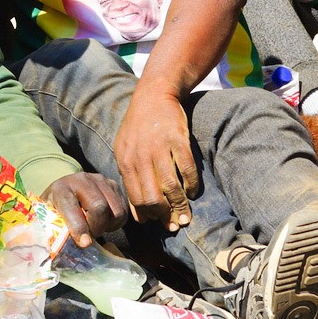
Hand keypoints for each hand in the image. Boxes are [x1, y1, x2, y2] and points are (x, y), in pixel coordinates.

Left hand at [41, 172, 127, 246]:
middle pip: (99, 207)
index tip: (84, 244)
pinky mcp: (113, 185)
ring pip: (116, 210)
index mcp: (60, 189)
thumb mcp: (49, 219)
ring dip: (108, 226)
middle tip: (90, 236)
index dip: (78, 228)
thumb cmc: (56, 211)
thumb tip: (64, 248)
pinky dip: (116, 222)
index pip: (71, 207)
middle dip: (97, 228)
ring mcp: (100, 180)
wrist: (66, 191)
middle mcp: (81, 180)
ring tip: (96, 228)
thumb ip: (55, 231)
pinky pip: (123, 210)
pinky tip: (104, 221)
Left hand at [112, 86, 199, 227]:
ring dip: (180, 206)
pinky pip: (187, 169)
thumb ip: (130, 178)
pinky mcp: (178, 139)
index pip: (136, 198)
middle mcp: (140, 156)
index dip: (149, 215)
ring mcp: (159, 148)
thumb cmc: (139, 126)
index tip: (159, 224)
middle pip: (152, 197)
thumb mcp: (125, 150)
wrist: (154, 94)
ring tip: (187, 216)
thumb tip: (140, 213)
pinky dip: (192, 185)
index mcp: (125, 161)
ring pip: (170, 187)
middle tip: (176, 224)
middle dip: (165, 215)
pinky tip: (192, 192)